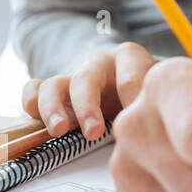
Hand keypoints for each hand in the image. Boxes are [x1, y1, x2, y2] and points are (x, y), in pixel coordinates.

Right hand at [21, 42, 156, 139]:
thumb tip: (155, 128)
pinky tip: (38, 122)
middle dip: (88, 107)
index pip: (130, 76)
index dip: (131, 101)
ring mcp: (73, 76)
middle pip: (86, 79)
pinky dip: (32, 103)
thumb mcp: (159, 92)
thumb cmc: (149, 93)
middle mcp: (98, 62)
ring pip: (54, 85)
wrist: (134, 89)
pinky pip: (34, 89)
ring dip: (54, 108)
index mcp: (130, 57)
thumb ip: (157, 102)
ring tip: (59, 130)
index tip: (135, 123)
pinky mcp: (55, 91)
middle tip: (93, 133)